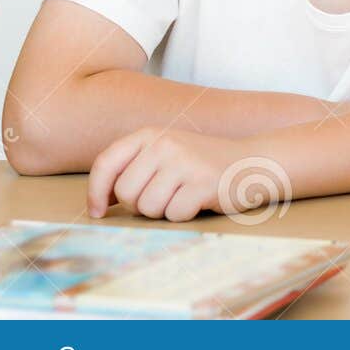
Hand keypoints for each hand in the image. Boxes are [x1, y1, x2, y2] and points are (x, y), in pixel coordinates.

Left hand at [87, 127, 266, 222]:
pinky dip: (184, 215)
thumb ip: (134, 168)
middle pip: (125, 192)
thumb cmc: (202, 165)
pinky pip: (174, 214)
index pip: (106, 163)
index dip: (95, 192)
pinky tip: (199, 200)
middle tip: (164, 197)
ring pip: (148, 207)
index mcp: (151, 134)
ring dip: (163, 211)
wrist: (254, 161)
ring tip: (183, 196)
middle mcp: (166, 143)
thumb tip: (99, 201)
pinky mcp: (203, 183)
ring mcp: (186, 162)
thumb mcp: (166, 154)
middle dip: (140, 205)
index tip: (99, 211)